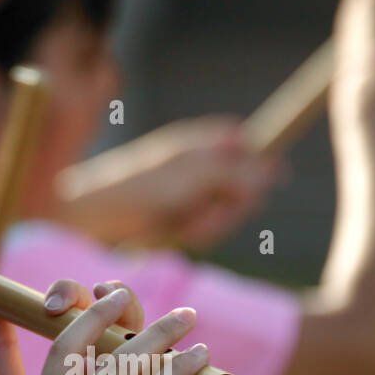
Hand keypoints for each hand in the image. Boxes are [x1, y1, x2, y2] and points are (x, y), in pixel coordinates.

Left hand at [53, 116, 280, 249]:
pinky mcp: (183, 218)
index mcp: (202, 141)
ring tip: (187, 223)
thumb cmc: (142, 185)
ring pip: (228, 212)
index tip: (276, 177)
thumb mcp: (194, 174)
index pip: (248, 145)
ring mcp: (193, 193)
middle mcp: (201, 166)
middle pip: (245, 186)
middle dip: (233, 204)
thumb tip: (274, 168)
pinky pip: (208, 229)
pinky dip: (197, 233)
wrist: (98, 215)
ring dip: (212, 222)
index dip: (261, 163)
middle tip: (211, 210)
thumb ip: (236, 172)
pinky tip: (180, 232)